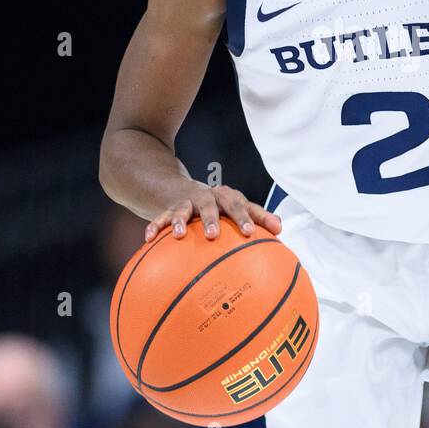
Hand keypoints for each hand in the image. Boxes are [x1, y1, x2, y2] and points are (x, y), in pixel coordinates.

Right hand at [144, 183, 282, 242]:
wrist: (179, 187)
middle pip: (211, 204)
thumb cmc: (217, 204)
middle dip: (212, 218)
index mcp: (226, 197)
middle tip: (214, 235)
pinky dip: (154, 226)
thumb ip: (258, 217)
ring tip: (180, 234)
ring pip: (183, 209)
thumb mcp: (235, 207)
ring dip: (181, 220)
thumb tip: (281, 229)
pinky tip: (148, 239)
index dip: (247, 217)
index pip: (240, 205)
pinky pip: (159, 217)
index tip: (252, 232)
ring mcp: (186, 202)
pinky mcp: (167, 208)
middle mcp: (206, 197)